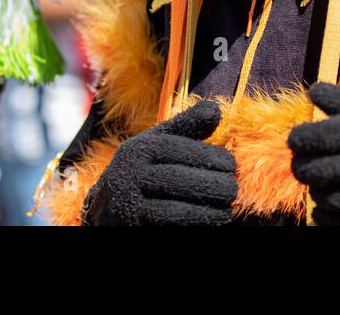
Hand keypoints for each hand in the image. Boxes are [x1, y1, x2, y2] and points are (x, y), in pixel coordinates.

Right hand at [84, 100, 236, 224]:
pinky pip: (168, 228)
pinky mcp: (131, 229)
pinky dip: (193, 226)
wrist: (107, 208)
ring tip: (226, 210)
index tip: (232, 165)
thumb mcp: (159, 144)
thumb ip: (187, 127)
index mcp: (137, 150)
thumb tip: (216, 110)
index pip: (176, 149)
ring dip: (206, 211)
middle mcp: (127, 176)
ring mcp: (126, 206)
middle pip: (176, 180)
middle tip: (233, 189)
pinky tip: (211, 222)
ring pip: (173, 210)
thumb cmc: (145, 170)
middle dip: (211, 184)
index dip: (208, 156)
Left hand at [288, 83, 339, 224]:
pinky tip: (336, 207)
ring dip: (320, 191)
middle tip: (315, 163)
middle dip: (305, 166)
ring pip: (321, 200)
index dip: (299, 140)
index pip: (304, 140)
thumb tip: (312, 93)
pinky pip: (337, 226)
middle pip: (307, 171)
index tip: (306, 140)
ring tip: (333, 182)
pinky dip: (328, 218)